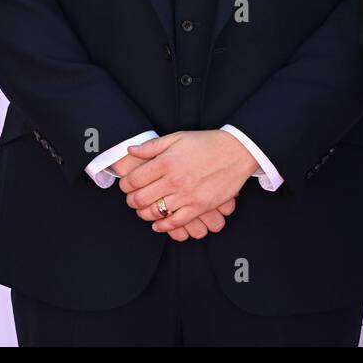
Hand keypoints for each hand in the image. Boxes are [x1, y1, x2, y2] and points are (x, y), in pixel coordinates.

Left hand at [119, 130, 258, 234]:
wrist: (237, 151)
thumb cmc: (207, 142)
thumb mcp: (178, 137)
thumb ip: (152, 145)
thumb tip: (131, 150)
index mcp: (166, 162)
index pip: (133, 180)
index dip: (125, 185)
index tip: (127, 186)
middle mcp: (174, 180)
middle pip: (140, 199)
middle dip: (131, 201)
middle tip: (133, 199)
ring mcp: (187, 195)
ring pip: (154, 212)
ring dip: (144, 214)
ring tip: (145, 209)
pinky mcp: (200, 206)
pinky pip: (175, 223)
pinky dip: (163, 226)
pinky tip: (158, 223)